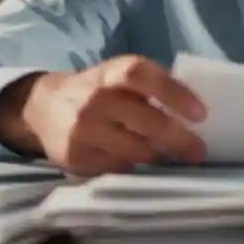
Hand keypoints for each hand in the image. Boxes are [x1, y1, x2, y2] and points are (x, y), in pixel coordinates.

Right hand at [0, 55, 207, 175]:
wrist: (42, 108)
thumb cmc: (96, 91)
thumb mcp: (116, 76)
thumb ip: (148, 88)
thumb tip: (195, 114)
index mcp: (111, 73)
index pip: (142, 76)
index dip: (173, 92)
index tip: (200, 114)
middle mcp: (95, 100)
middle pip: (145, 121)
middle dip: (178, 139)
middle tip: (199, 151)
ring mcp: (84, 131)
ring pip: (134, 151)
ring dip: (159, 157)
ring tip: (173, 159)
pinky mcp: (76, 158)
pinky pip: (117, 169)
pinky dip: (135, 170)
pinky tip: (143, 169)